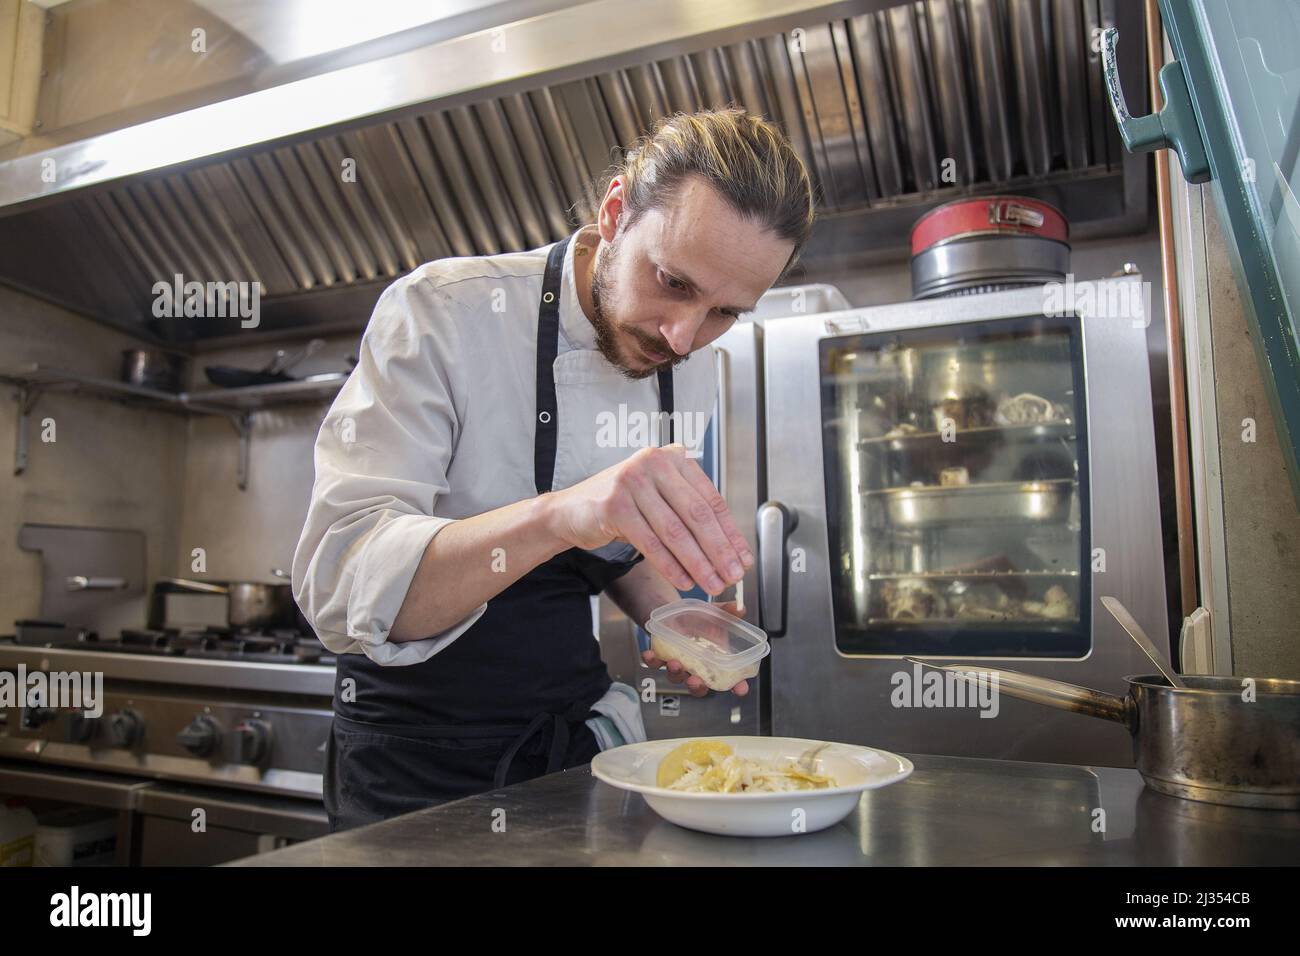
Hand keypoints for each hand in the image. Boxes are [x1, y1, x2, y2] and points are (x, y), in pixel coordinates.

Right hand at [544, 445, 752, 595]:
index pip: (710, 499)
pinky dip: (671, 566)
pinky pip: (650, 543)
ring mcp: (632, 481)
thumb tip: (731, 548)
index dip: (730, 533)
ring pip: (675, 531)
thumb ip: (689, 511)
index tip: (743, 558)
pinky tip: (684, 581)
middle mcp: (654, 462)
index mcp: (673, 458)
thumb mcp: (659, 497)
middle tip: (732, 576)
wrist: (570, 510)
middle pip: (697, 515)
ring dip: (698, 563)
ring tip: (712, 583)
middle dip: (719, 550)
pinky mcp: (614, 505)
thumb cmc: (621, 506)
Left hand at [641, 600, 748, 697]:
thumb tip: (740, 607)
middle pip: (699, 687)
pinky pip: (655, 663)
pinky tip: (649, 654)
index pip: (729, 680)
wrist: (675, 613)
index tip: (740, 688)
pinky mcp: (661, 656)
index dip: (736, 686)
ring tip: (675, 663)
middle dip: (697, 687)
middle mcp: (697, 668)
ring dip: (675, 673)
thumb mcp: (716, 614)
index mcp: (715, 662)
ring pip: (676, 677)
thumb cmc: (700, 620)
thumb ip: (728, 612)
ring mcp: (679, 664)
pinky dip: (652, 661)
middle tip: (697, 681)